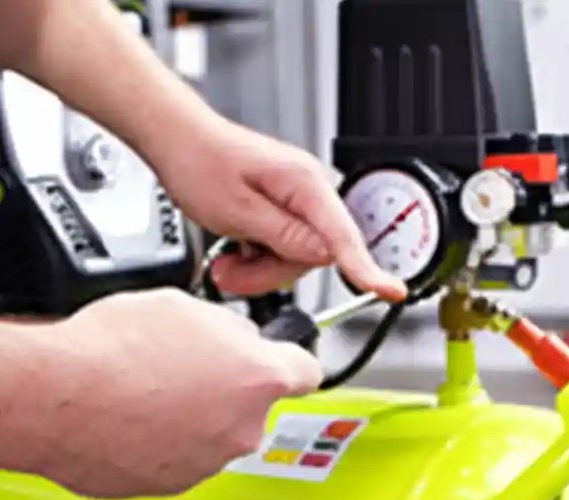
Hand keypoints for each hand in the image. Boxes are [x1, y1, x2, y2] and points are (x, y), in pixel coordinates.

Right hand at [0, 288, 320, 497]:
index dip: (288, 360)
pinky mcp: (169, 485)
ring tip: (144, 390)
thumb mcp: (184, 306)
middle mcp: (240, 429)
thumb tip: (235, 337)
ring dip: (190, 417)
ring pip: (212, 434)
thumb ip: (228, 328)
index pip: (306, 373)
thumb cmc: (112, 349)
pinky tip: (129, 417)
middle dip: (226, 389)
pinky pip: (176, 459)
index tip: (278, 359)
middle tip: (181, 366)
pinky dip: (159, 443)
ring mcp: (206, 463)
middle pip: (252, 407)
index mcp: (258, 378)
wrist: (56, 396)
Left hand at [147, 116, 407, 301]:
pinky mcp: (281, 207)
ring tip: (225, 260)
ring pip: (293, 257)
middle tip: (231, 272)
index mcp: (304, 184)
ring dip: (257, 268)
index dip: (367, 269)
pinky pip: (280, 246)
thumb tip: (325, 257)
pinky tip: (233, 249)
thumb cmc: (200, 162)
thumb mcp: (238, 211)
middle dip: (270, 273)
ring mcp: (295, 199)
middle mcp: (307, 190)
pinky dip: (255, 257)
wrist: (177, 139)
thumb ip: (285, 237)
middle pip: (313, 256)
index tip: (390, 290)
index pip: (344, 237)